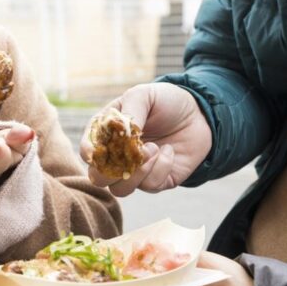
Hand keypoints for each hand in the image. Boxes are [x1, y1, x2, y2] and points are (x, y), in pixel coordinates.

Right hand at [79, 83, 211, 196]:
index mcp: (106, 134)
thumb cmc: (165, 101)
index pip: (87, 151)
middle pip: (97, 178)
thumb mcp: (143, 95)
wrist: (199, 113)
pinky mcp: (156, 181)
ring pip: (120, 190)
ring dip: (138, 171)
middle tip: (133, 151)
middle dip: (112, 170)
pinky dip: (161, 168)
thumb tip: (122, 138)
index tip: (98, 151)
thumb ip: (129, 113)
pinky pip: (150, 186)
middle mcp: (116, 156)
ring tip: (154, 148)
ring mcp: (134, 172)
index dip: (89, 153)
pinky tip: (168, 151)